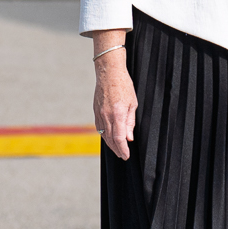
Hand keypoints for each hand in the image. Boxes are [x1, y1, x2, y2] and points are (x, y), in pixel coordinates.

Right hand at [91, 33, 136, 159]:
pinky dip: (104, 135)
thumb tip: (129, 138)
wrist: (108, 72)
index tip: (126, 156)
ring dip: (110, 144)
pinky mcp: (95, 111)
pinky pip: (99, 127)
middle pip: (110, 139)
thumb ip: (130, 122)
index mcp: (117, 113)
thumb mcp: (132, 103)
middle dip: (117, 149)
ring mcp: (99, 113)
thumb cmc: (123, 85)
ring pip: (103, 134)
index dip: (123, 149)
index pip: (119, 138)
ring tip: (116, 149)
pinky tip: (108, 138)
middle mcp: (106, 115)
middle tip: (122, 156)